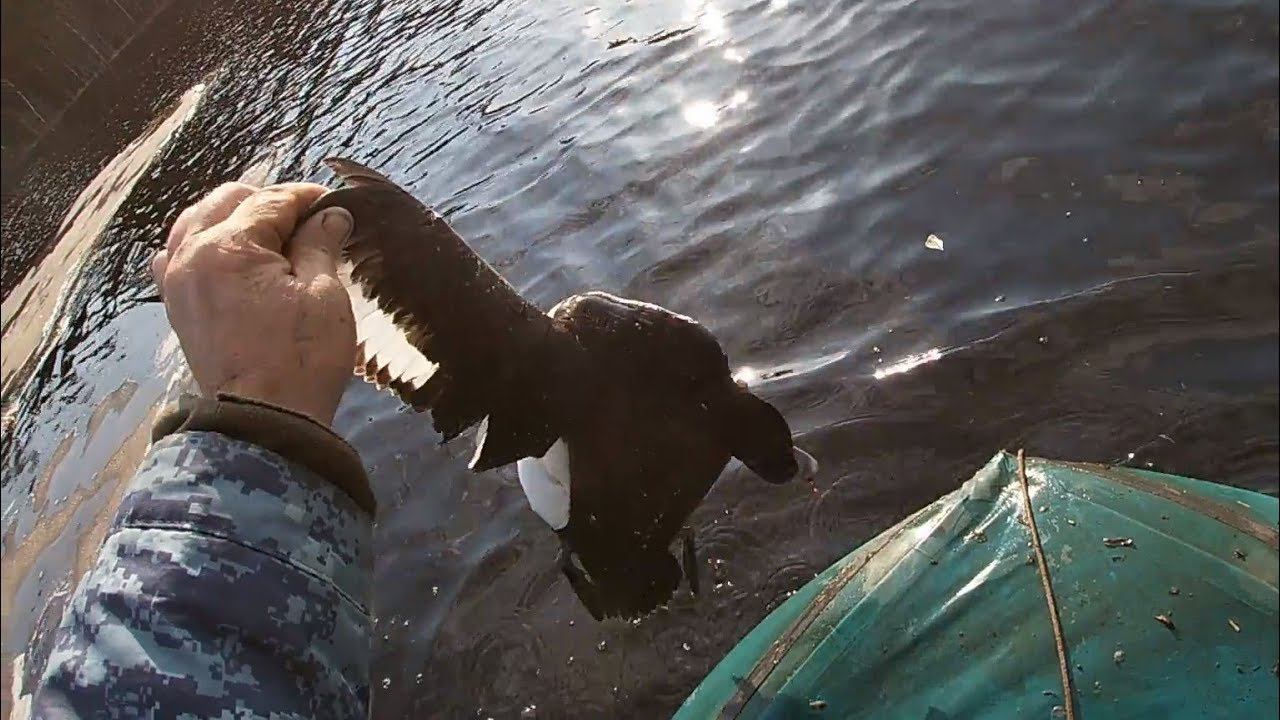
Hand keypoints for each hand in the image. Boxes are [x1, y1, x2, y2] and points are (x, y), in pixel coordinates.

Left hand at [151, 182, 355, 424]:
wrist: (263, 421)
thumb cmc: (300, 359)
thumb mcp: (323, 294)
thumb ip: (320, 244)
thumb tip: (331, 215)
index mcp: (229, 246)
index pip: (272, 202)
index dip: (308, 198)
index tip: (334, 205)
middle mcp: (191, 254)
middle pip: (229, 201)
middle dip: (270, 203)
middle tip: (308, 221)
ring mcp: (177, 280)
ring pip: (198, 221)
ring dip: (235, 218)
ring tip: (272, 235)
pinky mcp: (177, 305)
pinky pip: (178, 256)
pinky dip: (202, 246)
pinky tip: (225, 256)